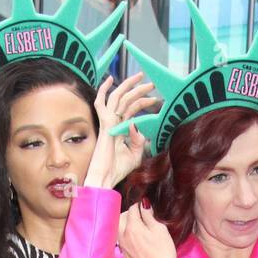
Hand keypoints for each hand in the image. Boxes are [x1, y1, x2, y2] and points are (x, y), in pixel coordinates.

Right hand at [83, 73, 157, 189]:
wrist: (106, 178)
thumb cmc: (118, 169)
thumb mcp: (136, 154)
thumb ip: (139, 140)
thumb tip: (137, 125)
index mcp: (119, 128)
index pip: (131, 109)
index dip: (143, 102)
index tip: (155, 99)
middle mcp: (113, 122)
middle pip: (126, 100)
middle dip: (139, 90)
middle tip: (151, 84)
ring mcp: (108, 122)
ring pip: (118, 98)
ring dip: (130, 86)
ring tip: (142, 79)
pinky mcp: (105, 125)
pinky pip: (102, 104)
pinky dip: (103, 90)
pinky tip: (109, 79)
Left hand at [117, 200, 178, 257]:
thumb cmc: (162, 254)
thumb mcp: (160, 230)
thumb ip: (149, 215)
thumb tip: (144, 205)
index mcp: (132, 227)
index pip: (132, 209)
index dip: (140, 206)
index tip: (147, 208)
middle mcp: (123, 236)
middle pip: (121, 217)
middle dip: (129, 214)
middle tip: (141, 216)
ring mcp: (123, 248)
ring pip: (119, 229)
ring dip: (126, 225)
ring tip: (138, 227)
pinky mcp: (126, 257)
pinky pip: (122, 241)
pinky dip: (127, 236)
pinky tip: (137, 240)